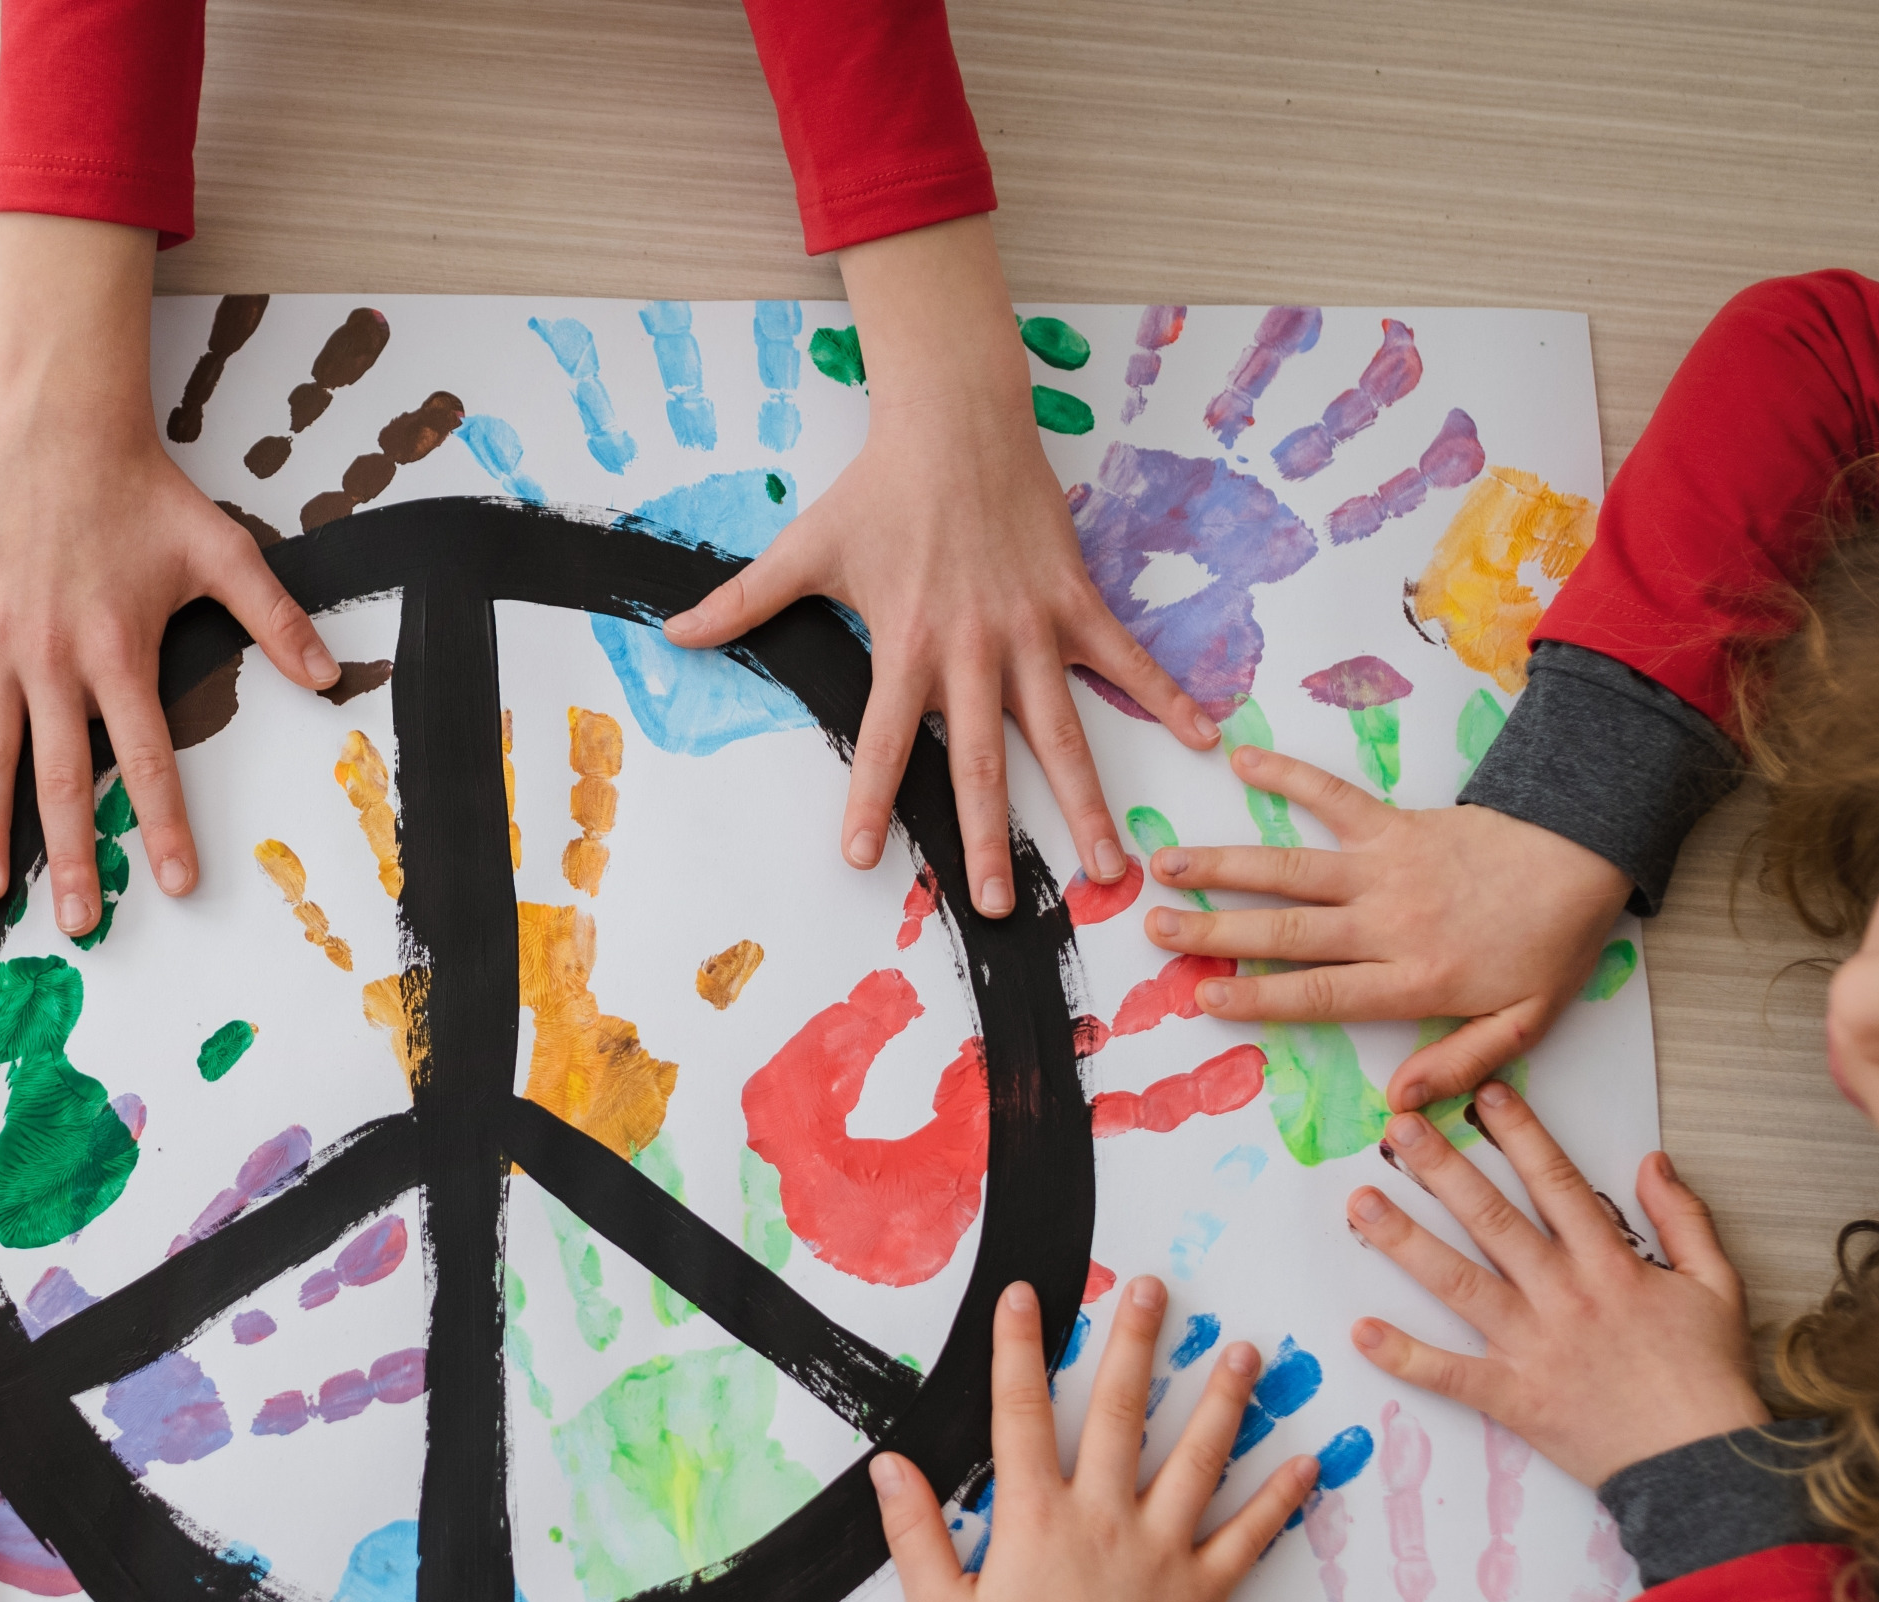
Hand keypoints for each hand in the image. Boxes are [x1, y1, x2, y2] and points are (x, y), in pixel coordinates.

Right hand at [0, 214, 335, 936]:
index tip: (177, 885)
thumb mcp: (222, 549)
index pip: (144, 759)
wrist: (61, 419)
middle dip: (72, 857)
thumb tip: (329, 674)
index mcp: (118, 650)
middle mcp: (53, 658)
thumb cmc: (141, 486)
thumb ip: (273, 618)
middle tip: (78, 924)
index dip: (164, 826)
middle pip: (60, 778)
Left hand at [663, 219, 1216, 919]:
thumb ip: (741, 602)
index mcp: (907, 645)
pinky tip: (1206, 738)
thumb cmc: (880, 488)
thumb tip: (672, 632)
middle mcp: (972, 649)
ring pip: (1062, 731)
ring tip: (1112, 866)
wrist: (956, 419)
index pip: (881, 740)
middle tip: (1003, 905)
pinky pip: (1127, 660)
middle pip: (981, 761)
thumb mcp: (804, 547)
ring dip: (1087, 802)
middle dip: (988, 836)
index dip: (870, 798)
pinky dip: (1167, 695)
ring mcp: (1031, 629)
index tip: (864, 858)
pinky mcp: (1075, 601)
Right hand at [871, 1281, 1311, 1601]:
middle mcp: (1103, 1517)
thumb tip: (889, 1468)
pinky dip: (1281, 1499)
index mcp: (1035, 1518)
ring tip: (1245, 1352)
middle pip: (1122, 1414)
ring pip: (1197, 1459)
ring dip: (1223, 1401)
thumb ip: (915, 1534)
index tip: (1024, 1295)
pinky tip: (1309, 1462)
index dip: (1019, 1349)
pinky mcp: (1204, 1591)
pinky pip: (1250, 1536)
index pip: (1021, 1414)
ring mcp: (1161, 1550)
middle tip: (1155, 1289)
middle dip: (1135, 1344)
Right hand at [1146, 746, 1632, 1106]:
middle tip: (1156, 930)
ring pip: (1293, 868)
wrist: (1587, 853)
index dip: (1259, 996)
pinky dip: (1288, 777)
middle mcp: (1389, 921)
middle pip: (1288, 930)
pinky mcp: (1396, 822)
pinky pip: (1334, 798)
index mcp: (1415, 977)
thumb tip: (1401, 1102)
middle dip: (1215, 930)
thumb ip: (1463, 1061)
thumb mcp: (1526, 1021)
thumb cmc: (1552, 942)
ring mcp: (1388, 867)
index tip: (1205, 996)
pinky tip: (1241, 761)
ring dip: (1224, 864)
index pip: (1321, 992)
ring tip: (1166, 864)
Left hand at [1348, 1084, 1768, 1485]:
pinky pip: (1450, 1374)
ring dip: (1406, 1242)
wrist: (1702, 1463)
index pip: (1557, 1183)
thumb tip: (1653, 1159)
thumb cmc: (1708, 1375)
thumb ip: (1684, 1217)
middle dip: (1442, 1169)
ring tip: (1362, 1205)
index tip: (1484, 1095)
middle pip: (1493, 1220)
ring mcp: (1535, 1348)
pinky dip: (1404, 1356)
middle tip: (1397, 1130)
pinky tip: (1361, 1331)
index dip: (1519, 1134)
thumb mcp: (1718, 1284)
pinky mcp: (1515, 1399)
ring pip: (1459, 1284)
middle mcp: (1565, 1297)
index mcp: (1611, 1265)